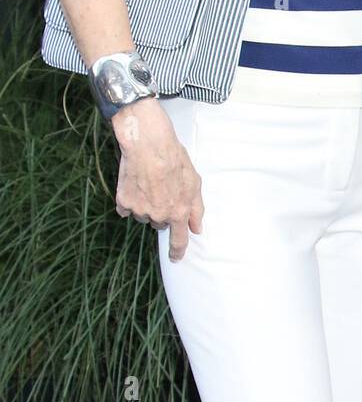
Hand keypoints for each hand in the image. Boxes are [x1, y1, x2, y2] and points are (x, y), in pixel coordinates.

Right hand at [112, 97, 203, 260]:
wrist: (148, 144)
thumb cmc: (174, 158)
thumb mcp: (194, 181)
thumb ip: (196, 208)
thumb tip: (197, 228)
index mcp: (178, 211)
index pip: (179, 239)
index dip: (177, 251)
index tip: (175, 258)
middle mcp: (158, 215)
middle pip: (160, 223)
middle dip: (162, 211)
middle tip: (163, 189)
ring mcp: (139, 210)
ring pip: (143, 215)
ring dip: (146, 204)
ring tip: (150, 182)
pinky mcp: (124, 201)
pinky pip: (126, 208)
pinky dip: (130, 199)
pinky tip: (136, 183)